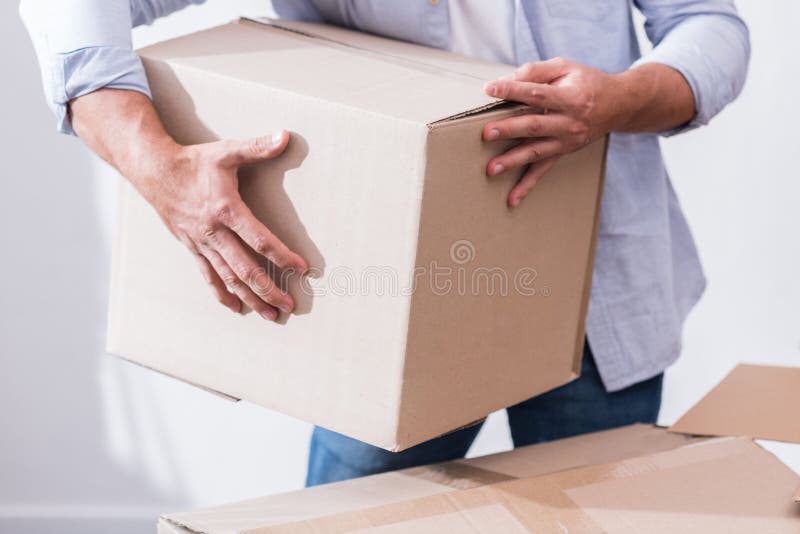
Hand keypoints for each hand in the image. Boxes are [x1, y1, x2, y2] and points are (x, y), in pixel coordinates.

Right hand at [70, 90, 307, 320]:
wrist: (153, 171)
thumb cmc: (194, 161)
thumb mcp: (227, 151)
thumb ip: (258, 147)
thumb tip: (285, 137)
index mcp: (226, 209)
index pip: (259, 239)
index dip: (282, 256)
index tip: (302, 269)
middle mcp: (213, 232)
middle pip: (245, 268)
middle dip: (268, 289)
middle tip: (290, 305)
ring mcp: (201, 243)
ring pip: (228, 278)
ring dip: (250, 298)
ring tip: (271, 315)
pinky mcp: (192, 248)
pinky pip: (209, 276)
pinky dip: (223, 294)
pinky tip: (237, 308)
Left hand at [482, 57, 623, 206]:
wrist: (618, 106)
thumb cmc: (586, 83)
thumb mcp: (565, 68)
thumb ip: (535, 71)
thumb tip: (506, 79)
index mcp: (570, 97)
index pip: (537, 93)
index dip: (513, 90)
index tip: (489, 89)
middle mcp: (569, 122)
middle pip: (535, 126)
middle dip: (510, 130)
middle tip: (487, 133)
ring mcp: (566, 141)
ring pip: (536, 152)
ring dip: (513, 161)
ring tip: (492, 168)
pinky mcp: (562, 153)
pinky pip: (543, 171)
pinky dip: (527, 186)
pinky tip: (512, 199)